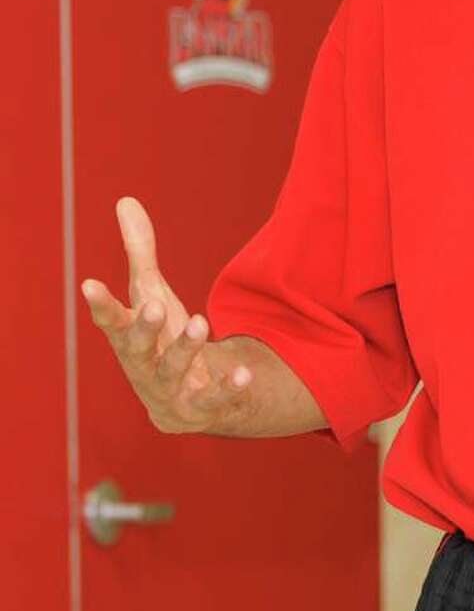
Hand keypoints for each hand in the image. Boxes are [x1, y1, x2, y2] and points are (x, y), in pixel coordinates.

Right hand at [81, 196, 251, 433]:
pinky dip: (228, 388)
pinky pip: (214, 400)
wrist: (190, 402)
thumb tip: (126, 201)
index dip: (101, 305)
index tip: (90, 284)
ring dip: (185, 349)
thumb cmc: (163, 338)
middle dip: (144, 328)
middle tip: (154, 304)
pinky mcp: (200, 409)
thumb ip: (141, 253)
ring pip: (172, 372)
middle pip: (137, 349)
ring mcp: (170, 392)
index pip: (110, 323)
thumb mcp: (153, 294)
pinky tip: (245, 373)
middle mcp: (143, 368)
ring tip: (199, 322)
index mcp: (129, 340)